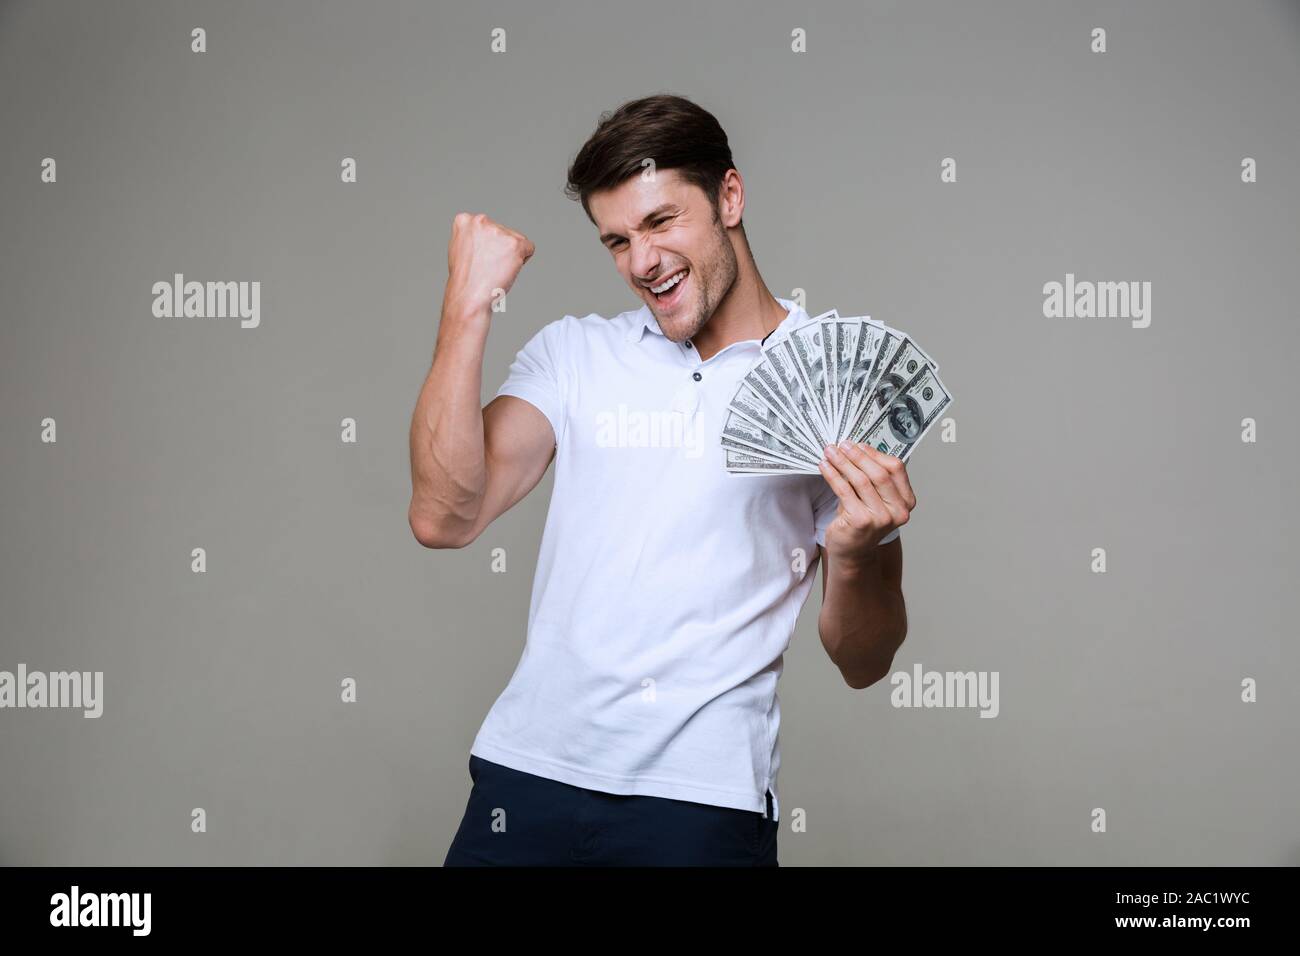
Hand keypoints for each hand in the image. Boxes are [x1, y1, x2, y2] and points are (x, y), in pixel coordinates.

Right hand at [445, 212, 535, 315]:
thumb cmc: (465, 280)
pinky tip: (507, 270)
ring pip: (515, 241)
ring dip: (509, 256)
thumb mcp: (459, 249)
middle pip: (502, 232)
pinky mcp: (515, 244)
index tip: (477, 258)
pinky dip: (523, 261)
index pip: (487, 227)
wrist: (468, 296)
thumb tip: (485, 238)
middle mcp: (481, 221)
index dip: (486, 246)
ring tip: (493, 270)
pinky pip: (529, 248)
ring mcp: (498, 231)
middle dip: (498, 249)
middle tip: (486, 267)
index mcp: (465, 220)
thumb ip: (472, 237)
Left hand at [818, 441, 915, 565]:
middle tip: (842, 445)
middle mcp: (898, 511)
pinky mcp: (861, 522)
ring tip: (830, 452)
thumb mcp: (872, 497)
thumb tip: (855, 448)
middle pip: (879, 473)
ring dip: (843, 463)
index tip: (858, 445)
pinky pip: (845, 491)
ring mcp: (881, 518)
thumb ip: (871, 476)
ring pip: (861, 481)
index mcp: (906, 501)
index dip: (875, 454)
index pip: (895, 468)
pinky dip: (833, 475)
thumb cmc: (861, 520)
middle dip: (857, 456)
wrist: (853, 551)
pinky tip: (824, 467)